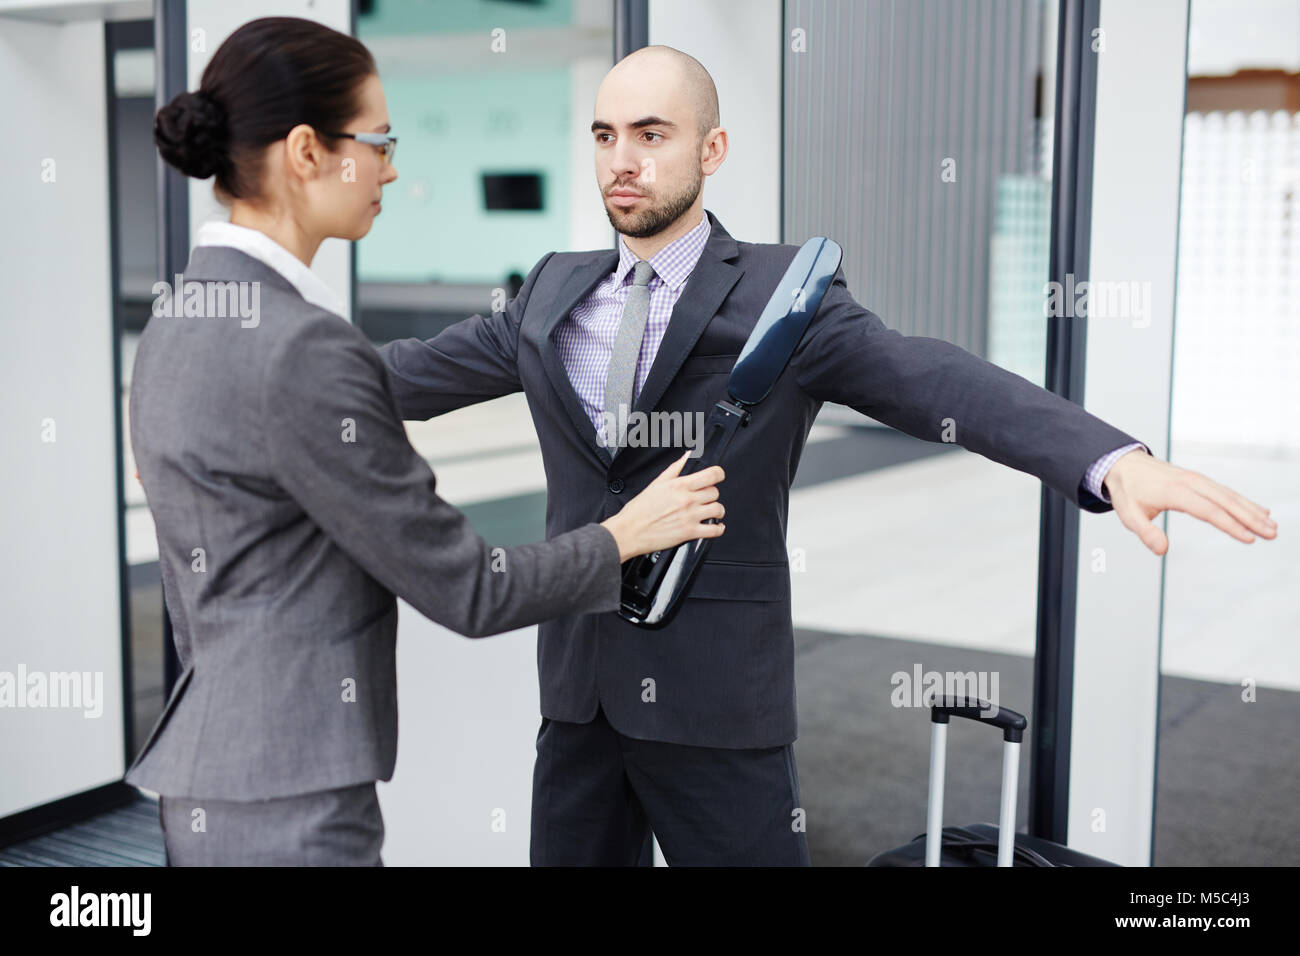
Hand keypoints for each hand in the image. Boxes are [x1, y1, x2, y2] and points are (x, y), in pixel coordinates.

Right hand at [600, 451, 725, 560]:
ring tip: (712, 512)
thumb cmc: (639, 509)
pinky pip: (714, 530)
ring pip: (718, 510)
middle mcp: (687, 500)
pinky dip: (718, 529)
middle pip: (715, 492)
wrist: (630, 530)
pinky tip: (715, 526)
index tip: (717, 477)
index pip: (712, 475)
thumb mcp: (657, 483)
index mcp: (680, 485)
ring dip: (717, 511)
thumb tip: (686, 455)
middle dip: (712, 494)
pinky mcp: (690, 533)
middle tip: (706, 498)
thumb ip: (675, 468)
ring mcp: (690, 516)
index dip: (718, 474)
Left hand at [1103, 449, 1277, 555]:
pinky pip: (1224, 491)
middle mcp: (1191, 482)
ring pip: (1229, 495)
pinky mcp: (1198, 479)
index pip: (1209, 511)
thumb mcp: (1128, 514)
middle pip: (1226, 502)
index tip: (1249, 539)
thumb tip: (1161, 550)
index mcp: (1176, 492)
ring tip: (1272, 526)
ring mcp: (1196, 479)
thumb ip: (1145, 532)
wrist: (1124, 464)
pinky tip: (1258, 510)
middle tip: (1272, 534)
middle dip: (1250, 518)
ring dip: (1251, 510)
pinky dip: (1242, 501)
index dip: (1230, 525)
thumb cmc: (1127, 492)